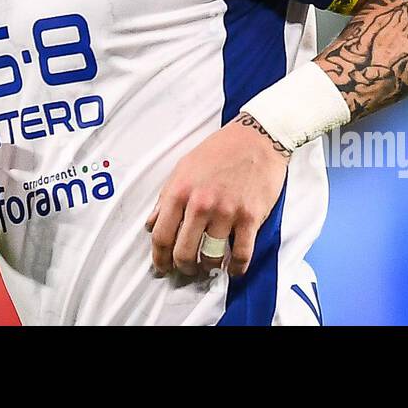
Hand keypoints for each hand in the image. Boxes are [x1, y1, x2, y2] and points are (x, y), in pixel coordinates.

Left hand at [145, 113, 289, 276]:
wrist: (256, 138)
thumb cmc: (219, 151)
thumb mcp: (183, 167)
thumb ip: (166, 197)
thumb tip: (151, 223)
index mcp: (179, 191)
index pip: (161, 235)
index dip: (159, 257)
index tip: (162, 267)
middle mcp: (200, 203)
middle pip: (184, 252)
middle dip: (183, 267)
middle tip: (186, 269)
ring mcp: (226, 212)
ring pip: (211, 257)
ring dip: (208, 268)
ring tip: (209, 267)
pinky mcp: (250, 217)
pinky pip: (240, 254)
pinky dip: (236, 268)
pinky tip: (232, 269)